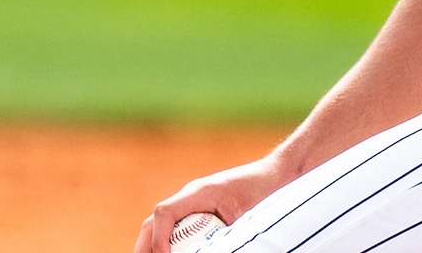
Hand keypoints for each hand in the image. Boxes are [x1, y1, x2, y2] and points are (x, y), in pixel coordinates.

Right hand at [133, 154, 295, 252]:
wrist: (275, 175)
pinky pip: (175, 225)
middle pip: (154, 220)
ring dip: (152, 243)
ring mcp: (193, 201)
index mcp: (198, 192)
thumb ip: (226, 237)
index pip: (164, 212)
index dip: (158, 237)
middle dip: (145, 245)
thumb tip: (212, 248)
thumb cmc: (263, 192)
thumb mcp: (245, 218)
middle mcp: (190, 195)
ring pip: (161, 222)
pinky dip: (166, 240)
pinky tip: (168, 252)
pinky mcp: (199, 209)